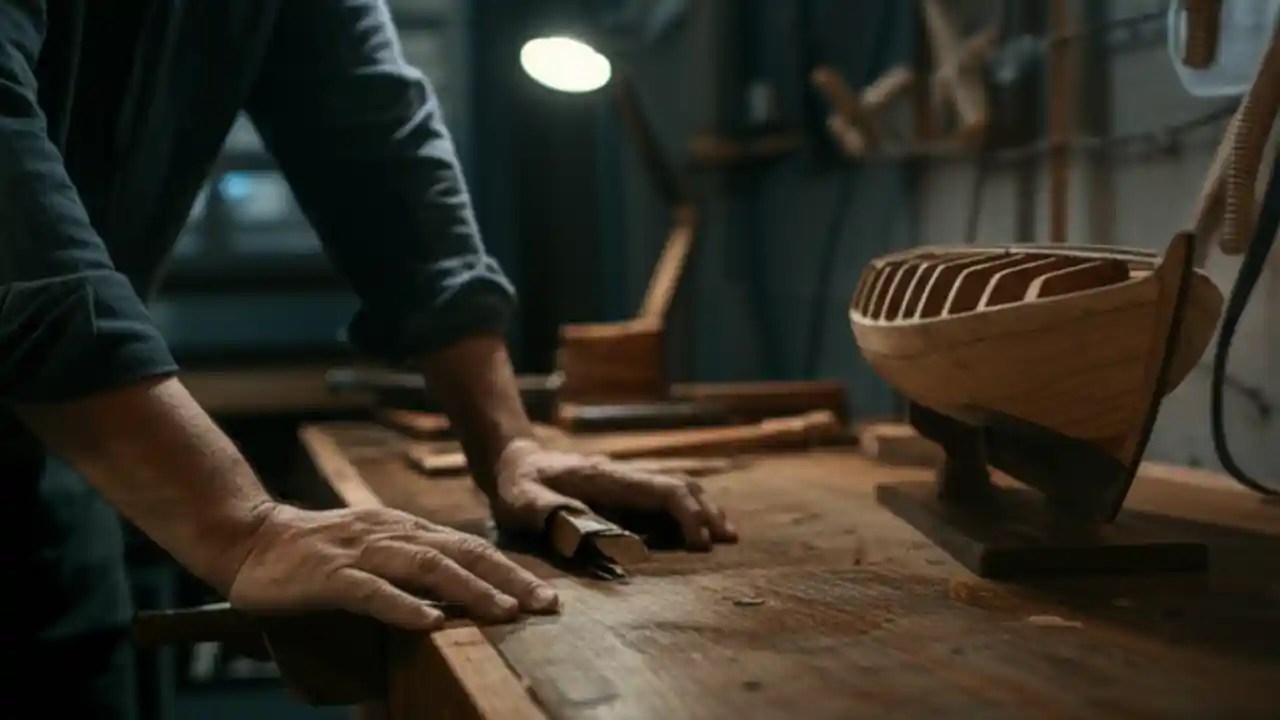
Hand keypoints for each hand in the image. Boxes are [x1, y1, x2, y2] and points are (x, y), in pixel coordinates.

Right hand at [227, 502, 559, 629]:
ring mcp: (361, 552)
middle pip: (460, 552)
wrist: (250, 538)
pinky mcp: (330, 575)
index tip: (544, 593)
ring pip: (426, 567)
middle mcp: (391, 534)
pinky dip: (404, 605)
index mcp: (405, 528)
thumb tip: (456, 592)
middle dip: (506, 578)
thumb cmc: (315, 550)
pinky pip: (372, 591)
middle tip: (543, 603)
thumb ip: (410, 562)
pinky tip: (431, 621)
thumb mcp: (373, 547)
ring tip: (504, 611)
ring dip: (469, 590)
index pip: (469, 547)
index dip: (508, 569)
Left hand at [490, 439, 737, 550]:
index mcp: (606, 478)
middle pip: (678, 484)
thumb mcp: (523, 502)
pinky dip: (687, 507)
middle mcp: (622, 474)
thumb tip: (592, 531)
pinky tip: (697, 525)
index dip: (686, 515)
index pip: (661, 490)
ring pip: (675, 485)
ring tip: (725, 532)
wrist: (513, 461)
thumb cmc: (518, 486)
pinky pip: (663, 493)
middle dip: (706, 511)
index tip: (699, 544)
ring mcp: (624, 478)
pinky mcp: (622, 487)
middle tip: (728, 539)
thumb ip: (551, 514)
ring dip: (702, 506)